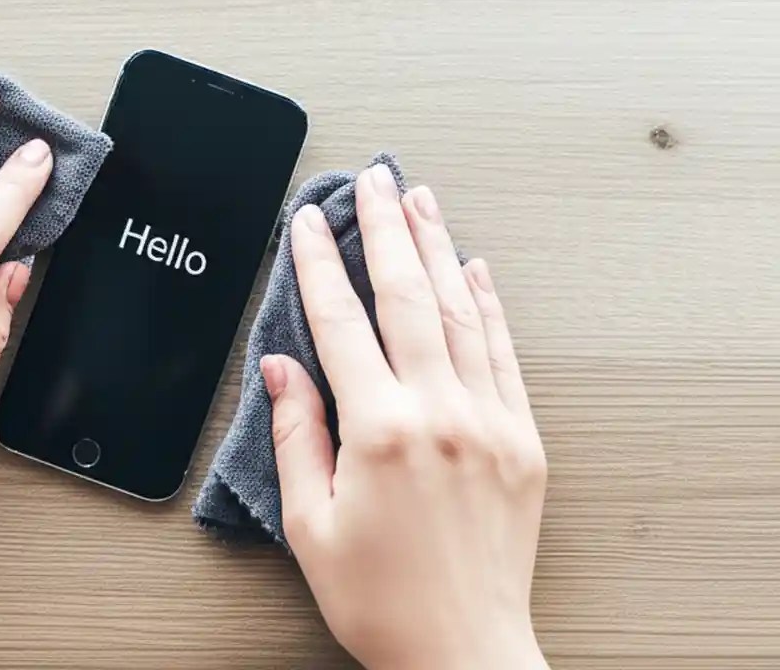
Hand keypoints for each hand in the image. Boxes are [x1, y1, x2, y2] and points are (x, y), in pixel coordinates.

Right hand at [265, 165, 548, 669]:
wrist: (464, 652)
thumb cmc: (381, 600)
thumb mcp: (310, 524)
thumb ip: (295, 435)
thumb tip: (280, 369)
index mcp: (380, 432)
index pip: (342, 324)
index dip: (320, 265)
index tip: (309, 224)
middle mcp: (440, 414)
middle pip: (408, 298)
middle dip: (387, 230)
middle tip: (376, 179)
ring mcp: (490, 422)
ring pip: (461, 313)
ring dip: (438, 249)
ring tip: (422, 201)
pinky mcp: (523, 440)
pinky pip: (505, 355)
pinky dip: (490, 306)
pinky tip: (475, 269)